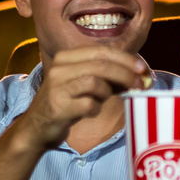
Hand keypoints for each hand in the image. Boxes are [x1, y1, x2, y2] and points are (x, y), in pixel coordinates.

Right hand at [18, 46, 150, 149]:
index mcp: (67, 57)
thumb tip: (139, 76)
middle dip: (126, 74)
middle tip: (140, 85)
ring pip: (96, 82)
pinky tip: (91, 111)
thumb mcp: (87, 85)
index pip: (102, 51)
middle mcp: (60, 68)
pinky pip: (88, 104)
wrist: (37, 127)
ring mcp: (57, 87)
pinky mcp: (58, 107)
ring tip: (104, 99)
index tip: (142, 69)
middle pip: (101, 65)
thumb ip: (109, 78)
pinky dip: (96, 108)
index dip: (125, 59)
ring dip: (108, 92)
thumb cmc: (68, 103)